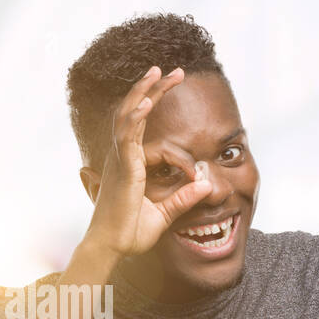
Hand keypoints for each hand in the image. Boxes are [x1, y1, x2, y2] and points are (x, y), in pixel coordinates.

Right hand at [82, 66, 211, 259]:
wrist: (112, 248)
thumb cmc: (130, 233)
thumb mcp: (164, 214)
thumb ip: (184, 198)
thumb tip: (206, 185)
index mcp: (130, 165)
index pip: (148, 135)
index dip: (178, 149)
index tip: (197, 172)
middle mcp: (122, 157)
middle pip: (136, 112)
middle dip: (154, 89)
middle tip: (173, 70)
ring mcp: (120, 159)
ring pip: (130, 115)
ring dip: (145, 90)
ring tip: (160, 70)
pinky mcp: (123, 168)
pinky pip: (128, 135)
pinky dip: (138, 115)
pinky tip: (148, 99)